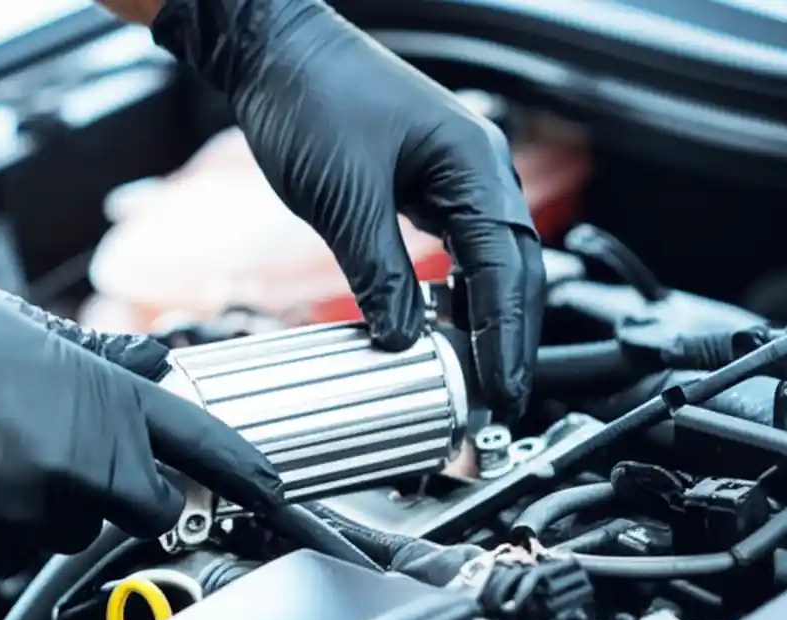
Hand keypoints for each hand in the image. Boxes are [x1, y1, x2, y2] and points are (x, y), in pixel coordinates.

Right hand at [0, 264, 280, 580]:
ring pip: (70, 529)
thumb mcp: (22, 327)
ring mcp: (30, 513)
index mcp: (100, 398)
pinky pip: (10, 550)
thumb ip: (94, 359)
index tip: (271, 491)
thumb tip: (148, 367)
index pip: (201, 443)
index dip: (243, 471)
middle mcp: (80, 461)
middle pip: (146, 506)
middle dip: (127, 491)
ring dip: (48, 502)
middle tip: (73, 458)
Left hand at [152, 0, 545, 421]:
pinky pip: (456, 253)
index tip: (506, 389)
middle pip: (513, 271)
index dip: (509, 336)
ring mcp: (454, 180)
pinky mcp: (423, 189)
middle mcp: (477, 173)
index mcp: (475, 166)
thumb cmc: (311, 98)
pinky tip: (446, 328)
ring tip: (479, 378)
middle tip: (501, 400)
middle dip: (509, 339)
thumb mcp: (344, 198)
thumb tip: (400, 339)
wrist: (273, 53)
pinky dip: (457, 296)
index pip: (508, 268)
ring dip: (486, 322)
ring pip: (488, 266)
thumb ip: (379, 272)